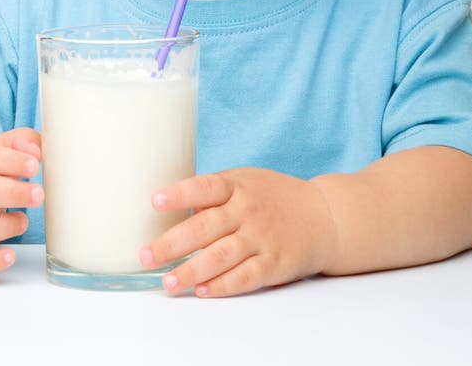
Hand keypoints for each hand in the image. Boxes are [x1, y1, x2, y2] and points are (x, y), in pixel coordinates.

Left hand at [139, 167, 334, 297]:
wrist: (325, 215)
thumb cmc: (275, 197)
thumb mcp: (247, 181)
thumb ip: (215, 193)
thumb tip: (176, 209)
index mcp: (237, 186)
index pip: (205, 187)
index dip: (180, 194)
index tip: (155, 201)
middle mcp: (247, 211)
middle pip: (205, 228)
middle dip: (172, 244)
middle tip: (146, 256)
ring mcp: (262, 237)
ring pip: (220, 257)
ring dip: (191, 271)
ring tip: (168, 282)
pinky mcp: (274, 263)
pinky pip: (244, 277)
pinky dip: (222, 286)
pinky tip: (203, 291)